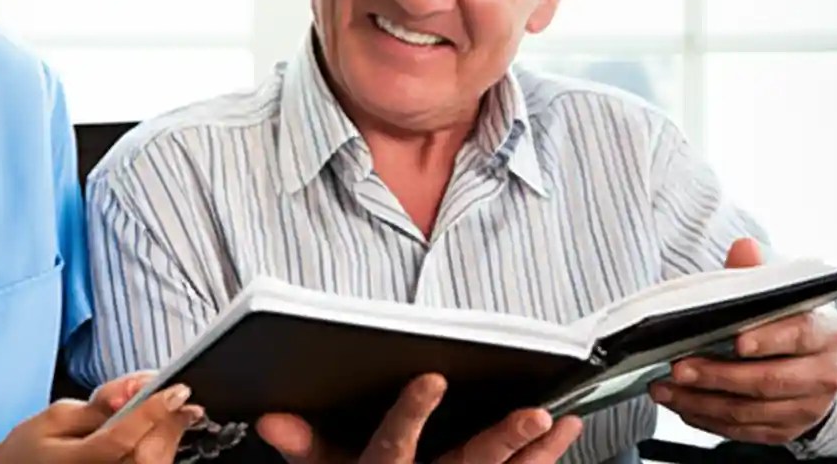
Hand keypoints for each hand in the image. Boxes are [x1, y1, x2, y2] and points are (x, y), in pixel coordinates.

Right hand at [0, 373, 203, 463]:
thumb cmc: (31, 449)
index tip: (176, 390)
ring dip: (169, 431)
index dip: (152, 411)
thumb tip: (127, 393)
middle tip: (175, 393)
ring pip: (157, 463)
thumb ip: (94, 406)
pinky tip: (161, 428)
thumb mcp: (54, 416)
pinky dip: (163, 445)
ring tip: (169, 407)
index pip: (122, 437)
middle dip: (167, 419)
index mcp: (78, 459)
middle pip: (148, 453)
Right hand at [256, 374, 582, 462]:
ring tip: (560, 421)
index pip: (395, 448)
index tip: (432, 380)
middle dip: (501, 441)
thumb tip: (271, 420)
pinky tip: (565, 434)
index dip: (412, 416)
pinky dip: (544, 461)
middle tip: (532, 415)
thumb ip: (305, 446)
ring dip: (537, 453)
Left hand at [651, 238, 836, 444]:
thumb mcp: (777, 294)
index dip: (768, 339)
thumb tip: (744, 248)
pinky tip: (680, 405)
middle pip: (767, 381)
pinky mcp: (784, 429)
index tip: (736, 341)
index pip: (799, 335)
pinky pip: (742, 431)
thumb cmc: (785, 323)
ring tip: (664, 388)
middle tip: (678, 368)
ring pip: (749, 411)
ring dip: (700, 402)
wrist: (811, 363)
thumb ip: (757, 273)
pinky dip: (706, 420)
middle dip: (717, 376)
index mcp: (823, 333)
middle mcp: (821, 374)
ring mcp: (804, 407)